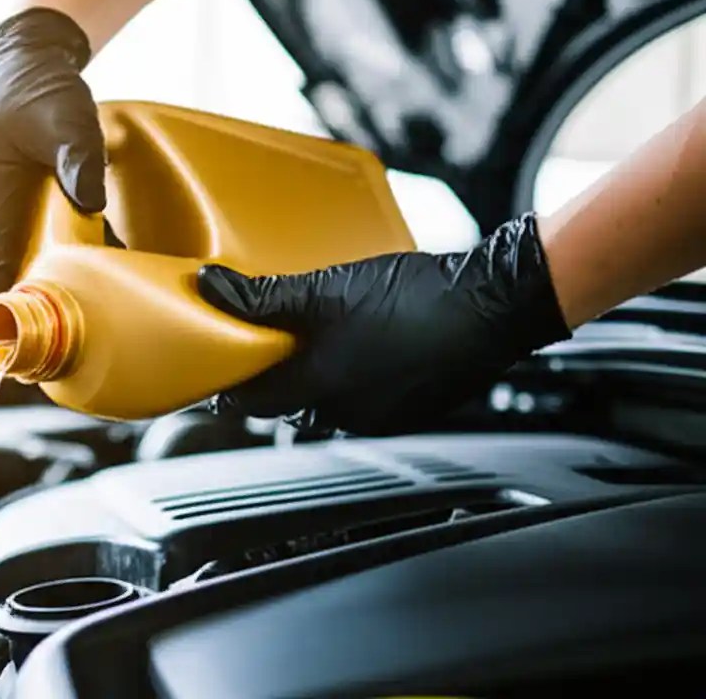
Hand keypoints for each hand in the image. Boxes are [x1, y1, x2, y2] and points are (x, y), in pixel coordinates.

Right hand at [0, 8, 106, 313]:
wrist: (14, 64)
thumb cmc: (39, 92)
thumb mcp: (69, 118)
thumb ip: (80, 160)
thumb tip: (91, 203)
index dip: (11, 307)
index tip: (50, 307)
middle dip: (14, 298)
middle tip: (63, 295)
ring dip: (11, 279)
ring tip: (59, 272)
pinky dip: (7, 260)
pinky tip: (46, 247)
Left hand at [196, 214, 571, 434]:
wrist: (493, 305)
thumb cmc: (416, 297)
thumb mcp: (326, 289)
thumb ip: (263, 296)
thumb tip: (212, 288)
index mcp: (318, 388)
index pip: (249, 403)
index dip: (226, 385)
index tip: (213, 368)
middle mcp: (344, 413)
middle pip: (284, 405)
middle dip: (267, 380)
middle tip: (255, 347)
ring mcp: (377, 416)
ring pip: (322, 404)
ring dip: (309, 379)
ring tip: (306, 342)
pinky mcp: (406, 410)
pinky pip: (358, 402)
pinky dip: (346, 380)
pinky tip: (355, 348)